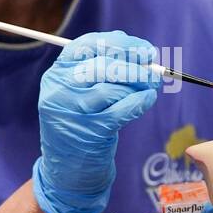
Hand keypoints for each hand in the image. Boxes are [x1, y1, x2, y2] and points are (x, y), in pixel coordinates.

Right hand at [31, 30, 160, 212]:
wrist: (66, 168)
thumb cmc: (80, 122)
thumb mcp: (80, 91)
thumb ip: (103, 68)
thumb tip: (139, 51)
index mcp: (57, 73)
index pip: (88, 46)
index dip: (120, 44)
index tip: (144, 50)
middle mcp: (59, 89)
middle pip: (103, 66)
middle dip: (135, 66)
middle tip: (155, 70)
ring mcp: (72, 112)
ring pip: (112, 88)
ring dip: (139, 84)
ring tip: (152, 86)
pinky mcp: (88, 132)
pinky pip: (121, 111)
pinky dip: (139, 103)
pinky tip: (148, 100)